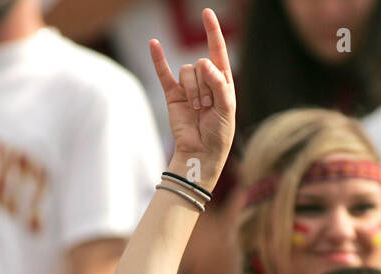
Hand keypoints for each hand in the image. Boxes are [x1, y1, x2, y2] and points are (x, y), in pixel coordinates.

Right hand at [150, 8, 234, 188]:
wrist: (200, 153)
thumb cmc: (218, 133)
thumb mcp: (227, 108)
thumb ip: (219, 83)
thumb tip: (203, 63)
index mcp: (222, 80)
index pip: (217, 50)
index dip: (212, 31)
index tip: (207, 13)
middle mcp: (204, 80)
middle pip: (200, 64)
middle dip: (204, 85)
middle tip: (207, 106)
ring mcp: (187, 87)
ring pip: (186, 71)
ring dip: (193, 90)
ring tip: (198, 109)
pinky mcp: (172, 95)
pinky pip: (164, 73)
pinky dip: (158, 59)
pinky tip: (153, 44)